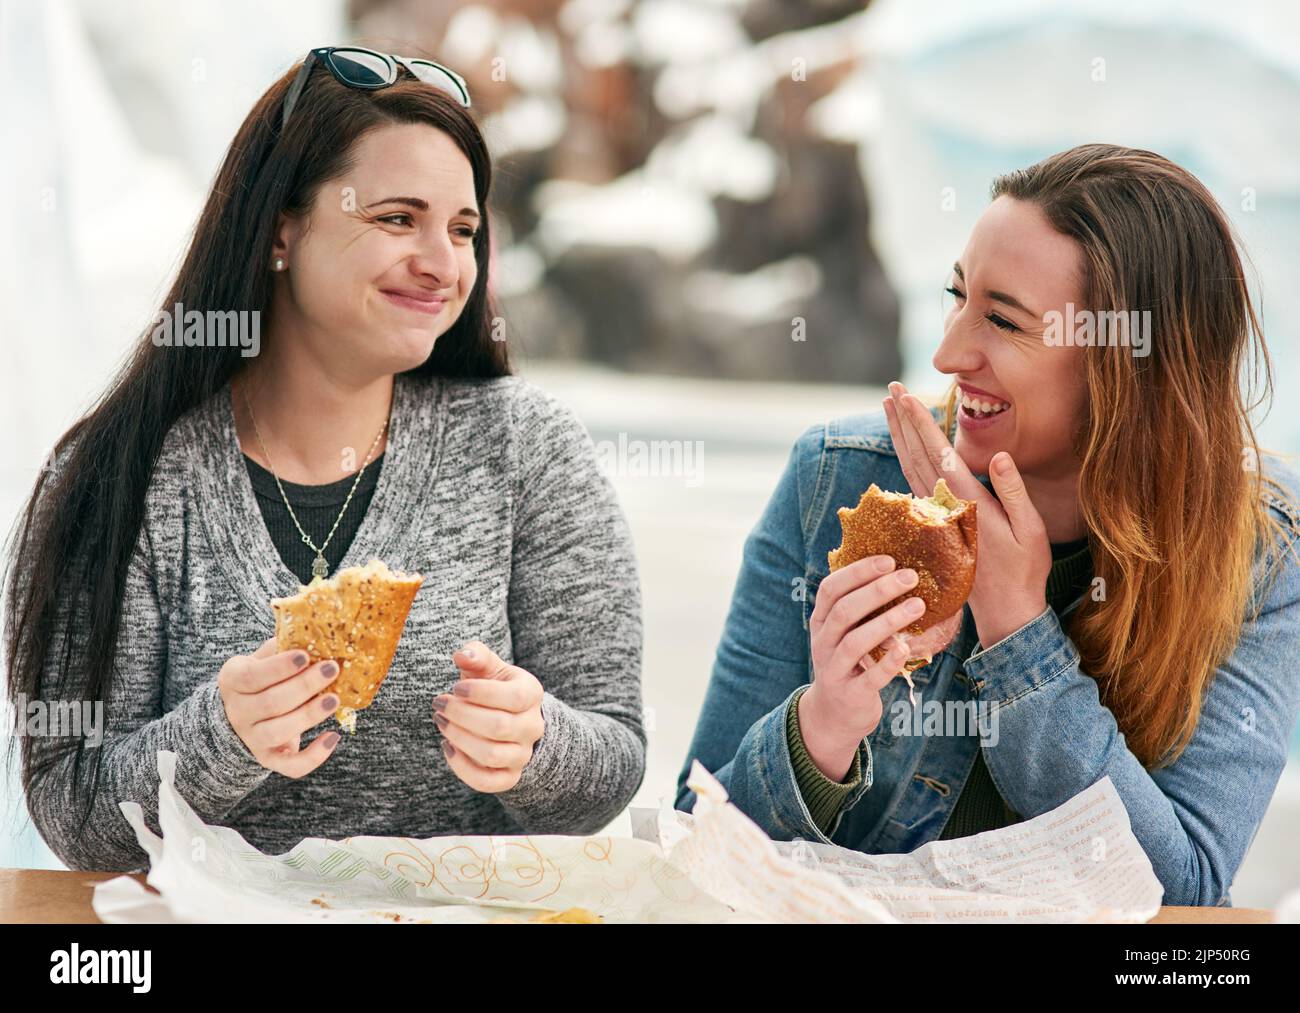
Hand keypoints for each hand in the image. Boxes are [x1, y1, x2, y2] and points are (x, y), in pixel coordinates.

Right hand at [218, 637, 341, 776]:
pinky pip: (290, 766)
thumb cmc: (261, 678)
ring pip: (278, 732)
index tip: (305, 655)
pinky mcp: (269, 759)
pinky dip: (313, 756)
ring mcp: (252, 739)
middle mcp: (238, 712)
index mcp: (233, 680)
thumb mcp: (261, 658)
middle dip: (304, 686)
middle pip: (271, 703)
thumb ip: (281, 646)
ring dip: (309, 716)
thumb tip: (313, 626)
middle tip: (332, 669)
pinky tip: (333, 737)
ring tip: (334, 699)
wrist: (238, 717)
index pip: (253, 676)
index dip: (279, 667)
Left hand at [434, 640, 544, 792]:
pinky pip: (486, 781)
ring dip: (459, 739)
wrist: (508, 717)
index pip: (514, 698)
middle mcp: (532, 726)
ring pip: (491, 755)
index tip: (455, 687)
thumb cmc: (492, 686)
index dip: (481, 693)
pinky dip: (462, 767)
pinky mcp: (509, 776)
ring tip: (441, 723)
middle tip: (439, 704)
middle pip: (498, 727)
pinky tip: (447, 747)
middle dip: (461, 715)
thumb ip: (476, 655)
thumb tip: (463, 655)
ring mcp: (523, 754)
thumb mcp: (487, 667)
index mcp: (531, 694)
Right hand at [800, 555, 927, 780]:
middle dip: (878, 590)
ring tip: (918, 606)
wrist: (834, 714)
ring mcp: (834, 670)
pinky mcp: (851, 694)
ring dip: (888, 621)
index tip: (889, 560)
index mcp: (821, 622)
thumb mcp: (843, 634)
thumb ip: (859, 609)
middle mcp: (823, 643)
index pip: (831, 589)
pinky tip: (906, 648)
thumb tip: (896, 573)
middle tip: (910, 576)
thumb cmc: (849, 663)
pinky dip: (888, 662)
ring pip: (856, 641)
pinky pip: (870, 676)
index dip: (858, 572)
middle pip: (845, 610)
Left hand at [882, 381, 1050, 646]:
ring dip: (899, 436)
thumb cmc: (1025, 569)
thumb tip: (999, 455)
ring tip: (889, 408)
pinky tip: (903, 445)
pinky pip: (915, 484)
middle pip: (916, 455)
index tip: (905, 397)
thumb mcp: (1031, 530)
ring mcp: (936, 517)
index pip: (938, 454)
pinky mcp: (934, 525)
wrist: (1004, 611)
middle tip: (890, 389)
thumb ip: (1013, 491)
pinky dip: (907, 459)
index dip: (920, 424)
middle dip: (902, 420)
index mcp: (968, 503)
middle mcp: (945, 507)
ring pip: (910, 468)